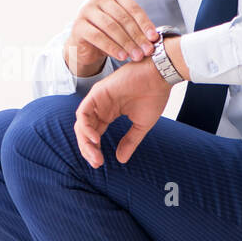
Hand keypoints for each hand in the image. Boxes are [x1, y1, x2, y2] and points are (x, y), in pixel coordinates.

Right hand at [65, 0, 159, 75]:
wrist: (84, 45)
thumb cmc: (108, 33)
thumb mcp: (123, 26)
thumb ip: (136, 27)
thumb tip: (154, 38)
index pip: (132, 8)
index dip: (145, 23)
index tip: (154, 38)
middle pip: (122, 18)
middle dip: (137, 36)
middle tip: (147, 50)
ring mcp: (86, 10)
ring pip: (111, 27)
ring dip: (126, 43)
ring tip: (136, 56)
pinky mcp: (78, 26)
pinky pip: (98, 37)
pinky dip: (112, 47)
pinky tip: (122, 56)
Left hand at [74, 52, 172, 166]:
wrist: (160, 77)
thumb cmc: (153, 96)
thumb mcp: (140, 125)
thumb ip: (129, 141)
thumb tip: (120, 160)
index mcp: (108, 113)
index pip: (94, 134)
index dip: (94, 150)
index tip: (100, 163)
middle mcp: (100, 107)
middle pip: (85, 131)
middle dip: (88, 149)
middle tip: (97, 163)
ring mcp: (97, 99)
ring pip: (81, 123)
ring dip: (85, 141)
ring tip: (95, 155)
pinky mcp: (97, 93)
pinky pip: (83, 112)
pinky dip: (86, 127)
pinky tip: (95, 139)